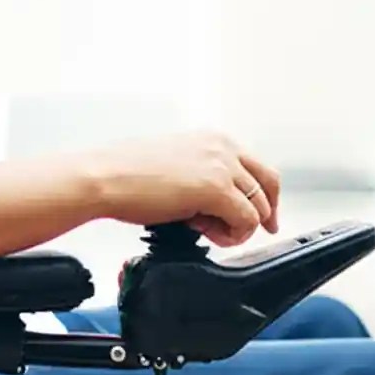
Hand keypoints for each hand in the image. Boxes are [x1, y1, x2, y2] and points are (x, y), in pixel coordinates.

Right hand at [85, 131, 280, 247]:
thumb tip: (213, 206)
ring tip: (209, 233)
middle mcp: (223, 147)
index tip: (259, 217)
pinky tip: (207, 235)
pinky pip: (246, 221)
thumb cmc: (127, 174)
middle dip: (266, 213)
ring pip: (259, 207)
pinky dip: (232, 235)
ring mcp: (222, 167)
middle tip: (256, 233)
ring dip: (238, 227)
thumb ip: (202, 178)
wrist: (105, 177)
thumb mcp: (176, 166)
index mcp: (213, 139)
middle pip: (269, 183)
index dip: (262, 197)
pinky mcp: (216, 189)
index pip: (257, 167)